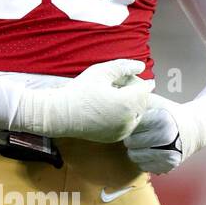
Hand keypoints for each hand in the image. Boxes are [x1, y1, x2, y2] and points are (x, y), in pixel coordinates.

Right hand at [18, 59, 154, 142]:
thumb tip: (140, 66)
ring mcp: (122, 131)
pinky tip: (113, 109)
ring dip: (132, 106)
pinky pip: (127, 125)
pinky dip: (125, 117)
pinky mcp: (115, 138)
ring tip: (118, 97)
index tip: (141, 77)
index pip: (145, 90)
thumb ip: (123, 67)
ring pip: (136, 115)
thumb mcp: (101, 72)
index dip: (143, 82)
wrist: (61, 115)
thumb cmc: (79, 92)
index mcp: (127, 103)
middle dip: (137, 93)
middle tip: (126, 85)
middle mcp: (128, 120)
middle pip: (142, 103)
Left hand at [124, 94, 188, 173]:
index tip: (138, 122)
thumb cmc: (169, 113)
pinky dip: (144, 159)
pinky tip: (151, 151)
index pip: (131, 126)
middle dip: (132, 137)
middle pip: (130, 143)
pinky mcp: (168, 166)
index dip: (132, 124)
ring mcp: (168, 153)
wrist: (195, 128)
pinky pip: (142, 166)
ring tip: (145, 142)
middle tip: (140, 133)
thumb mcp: (155, 101)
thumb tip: (114, 103)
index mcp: (162, 119)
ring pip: (133, 156)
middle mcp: (166, 137)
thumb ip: (136, 101)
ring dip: (136, 150)